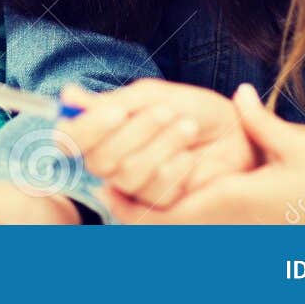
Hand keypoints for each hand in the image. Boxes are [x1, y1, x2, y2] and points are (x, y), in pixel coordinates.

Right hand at [58, 79, 253, 210]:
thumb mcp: (153, 97)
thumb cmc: (195, 111)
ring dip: (160, 146)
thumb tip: (67, 96)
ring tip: (188, 128)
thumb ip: (112, 102)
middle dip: (135, 133)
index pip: (70, 139)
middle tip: (166, 112)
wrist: (237, 133)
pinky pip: (153, 194)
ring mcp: (136, 187)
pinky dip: (174, 170)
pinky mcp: (161, 207)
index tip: (118, 110)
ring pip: (127, 175)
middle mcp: (114, 162)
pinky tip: (191, 159)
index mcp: (105, 132)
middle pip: (98, 160)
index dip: (87, 128)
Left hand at [125, 85, 304, 223]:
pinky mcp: (233, 238)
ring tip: (126, 187)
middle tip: (108, 186)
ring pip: (172, 238)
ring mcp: (227, 236)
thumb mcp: (297, 150)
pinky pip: (190, 235)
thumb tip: (241, 92)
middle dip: (130, 214)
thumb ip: (262, 123)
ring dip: (147, 217)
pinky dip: (169, 222)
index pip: (166, 216)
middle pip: (159, 234)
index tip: (107, 184)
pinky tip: (163, 196)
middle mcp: (222, 225)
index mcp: (228, 202)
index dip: (130, 205)